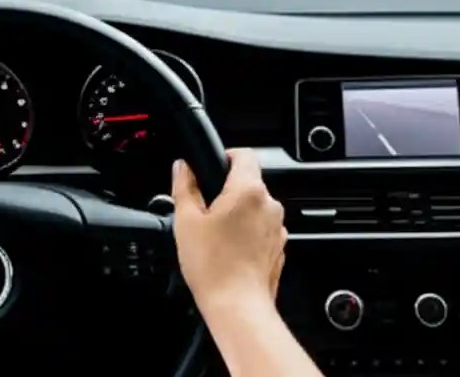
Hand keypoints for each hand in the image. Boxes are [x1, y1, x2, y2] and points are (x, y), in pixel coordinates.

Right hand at [171, 149, 286, 315]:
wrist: (237, 306)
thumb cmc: (214, 267)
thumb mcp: (186, 221)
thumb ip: (184, 187)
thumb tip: (182, 168)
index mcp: (248, 190)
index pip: (244, 154)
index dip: (225, 156)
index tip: (211, 167)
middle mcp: (269, 204)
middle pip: (248, 181)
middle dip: (227, 191)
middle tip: (205, 210)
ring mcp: (277, 227)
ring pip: (255, 207)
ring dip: (238, 213)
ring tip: (215, 234)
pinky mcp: (278, 246)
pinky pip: (261, 228)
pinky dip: (247, 232)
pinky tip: (228, 249)